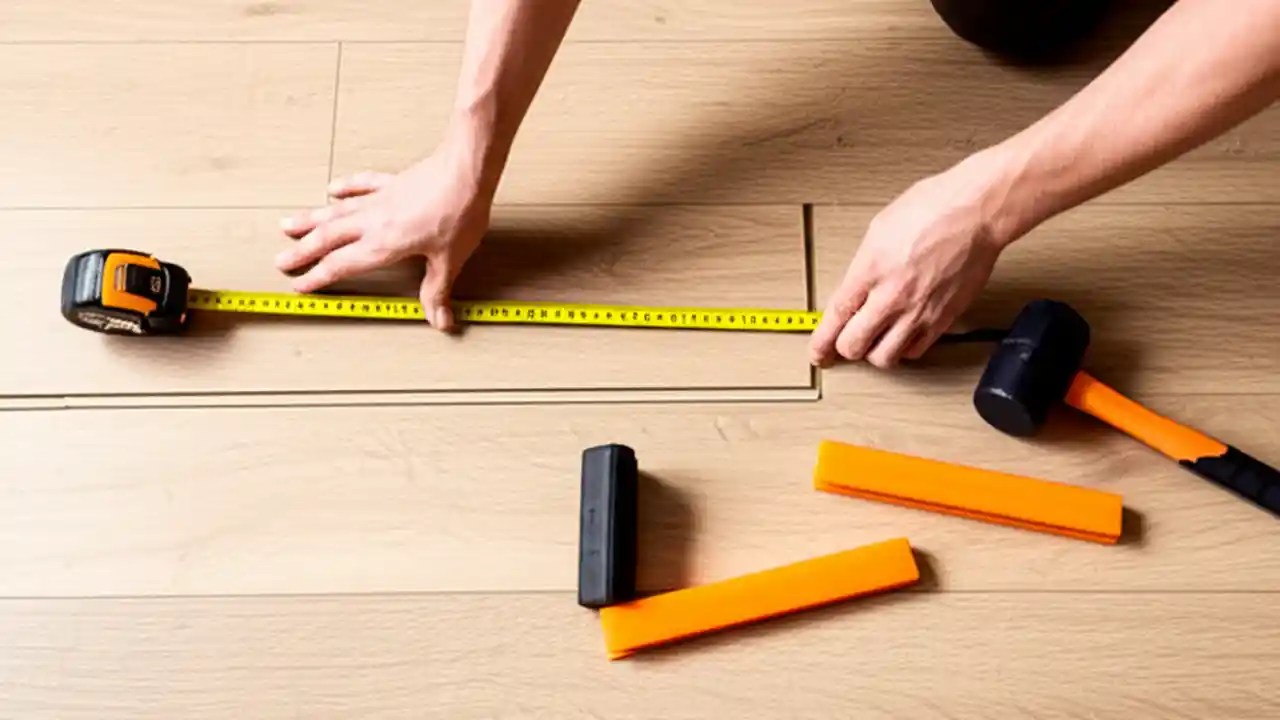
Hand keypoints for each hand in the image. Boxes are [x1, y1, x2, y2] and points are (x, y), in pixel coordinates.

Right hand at [275, 141, 493, 330]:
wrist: (465, 172)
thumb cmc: (458, 213)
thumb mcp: (449, 260)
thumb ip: (437, 291)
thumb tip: (440, 321)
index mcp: (382, 244)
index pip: (341, 265)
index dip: (318, 278)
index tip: (300, 286)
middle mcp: (372, 222)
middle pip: (328, 238)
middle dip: (302, 252)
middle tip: (280, 261)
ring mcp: (378, 200)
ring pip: (335, 212)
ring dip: (310, 220)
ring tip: (286, 224)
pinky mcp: (391, 183)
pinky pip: (360, 185)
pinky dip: (344, 188)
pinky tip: (332, 190)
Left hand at [809, 155, 1013, 368]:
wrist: (976, 212)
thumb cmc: (933, 209)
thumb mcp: (878, 230)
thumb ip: (862, 267)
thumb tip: (853, 288)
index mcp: (870, 271)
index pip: (835, 318)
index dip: (821, 342)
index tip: (817, 352)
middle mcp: (893, 296)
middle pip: (854, 345)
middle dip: (844, 348)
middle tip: (844, 344)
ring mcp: (919, 311)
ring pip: (885, 357)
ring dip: (874, 352)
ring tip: (875, 340)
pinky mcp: (943, 318)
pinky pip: (916, 351)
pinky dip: (904, 349)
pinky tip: (903, 335)